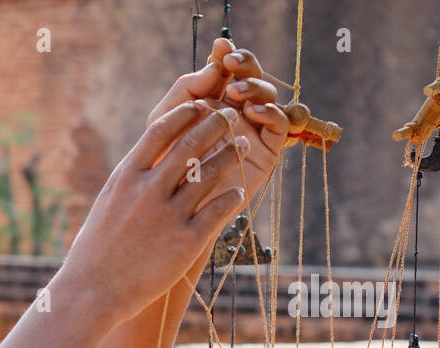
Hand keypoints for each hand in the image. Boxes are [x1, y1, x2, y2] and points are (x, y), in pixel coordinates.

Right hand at [53, 101, 249, 325]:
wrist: (92, 292)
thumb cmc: (95, 251)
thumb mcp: (107, 204)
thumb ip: (130, 181)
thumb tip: (148, 162)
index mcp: (126, 177)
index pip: (160, 130)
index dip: (184, 113)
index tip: (198, 106)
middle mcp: (149, 190)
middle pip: (191, 145)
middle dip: (215, 124)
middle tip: (229, 114)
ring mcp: (169, 215)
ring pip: (210, 173)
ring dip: (230, 154)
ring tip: (243, 144)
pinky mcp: (187, 241)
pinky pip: (220, 209)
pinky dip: (232, 195)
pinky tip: (239, 190)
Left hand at [148, 38, 288, 208]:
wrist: (169, 208)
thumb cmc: (160, 164)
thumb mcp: (164, 121)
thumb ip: (186, 90)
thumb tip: (213, 64)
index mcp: (213, 101)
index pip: (228, 70)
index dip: (227, 56)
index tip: (220, 47)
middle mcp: (237, 112)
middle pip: (252, 79)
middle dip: (244, 66)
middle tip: (231, 63)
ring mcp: (253, 130)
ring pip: (268, 98)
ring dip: (256, 87)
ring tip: (236, 92)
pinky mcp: (266, 152)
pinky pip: (279, 126)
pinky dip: (272, 113)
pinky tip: (255, 111)